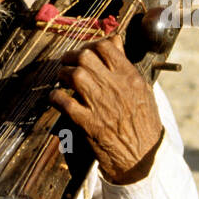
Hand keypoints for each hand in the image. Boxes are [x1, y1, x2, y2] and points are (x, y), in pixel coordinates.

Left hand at [51, 34, 162, 184]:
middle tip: (66, 64)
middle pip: (85, 57)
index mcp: (130, 77)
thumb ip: (126, 65)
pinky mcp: (89, 124)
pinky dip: (56, 97)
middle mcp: (116, 87)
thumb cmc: (143, 122)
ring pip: (75, 76)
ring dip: (63, 75)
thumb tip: (114, 41)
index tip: (82, 52)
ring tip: (62, 80)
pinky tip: (56, 98)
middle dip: (70, 57)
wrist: (143, 156)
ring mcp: (102, 105)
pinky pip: (65, 103)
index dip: (88, 45)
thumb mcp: (142, 89)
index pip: (105, 46)